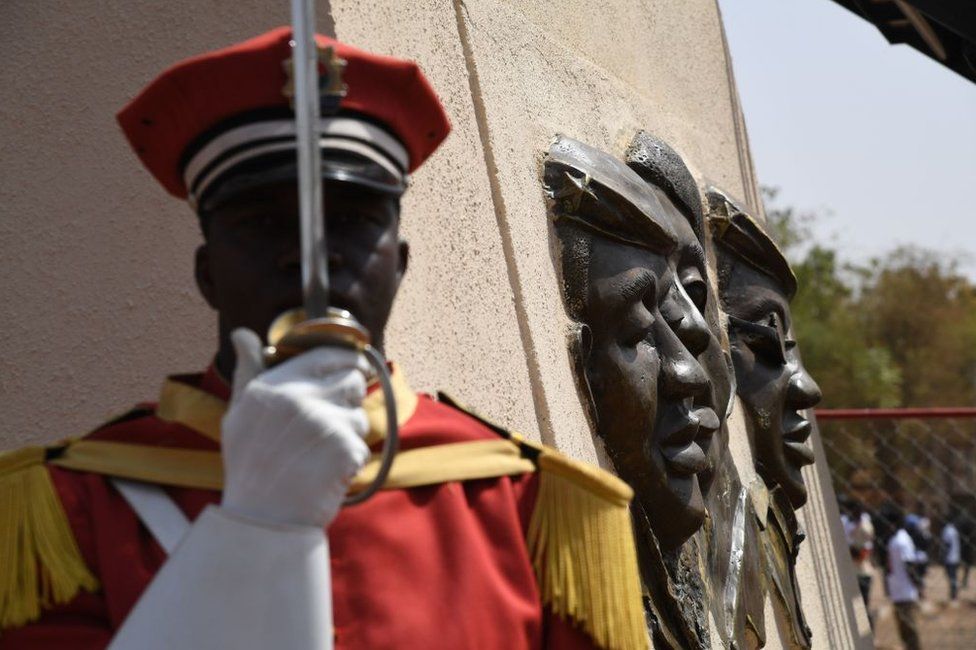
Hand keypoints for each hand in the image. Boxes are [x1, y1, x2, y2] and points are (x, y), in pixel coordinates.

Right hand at [220, 328, 370, 527]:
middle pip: (352, 380)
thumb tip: (243, 334)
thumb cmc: (250, 467)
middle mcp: (298, 399)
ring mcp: (323, 423)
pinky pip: (363, 446)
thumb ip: (248, 371)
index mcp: (273, 386)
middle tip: (327, 427)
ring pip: (360, 416)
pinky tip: (327, 473)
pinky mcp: (344, 449)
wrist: (261, 521)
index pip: (327, 355)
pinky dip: (351, 462)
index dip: (348, 360)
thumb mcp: (239, 413)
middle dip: (348, 400)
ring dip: (349, 435)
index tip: (357, 368)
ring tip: (320, 456)